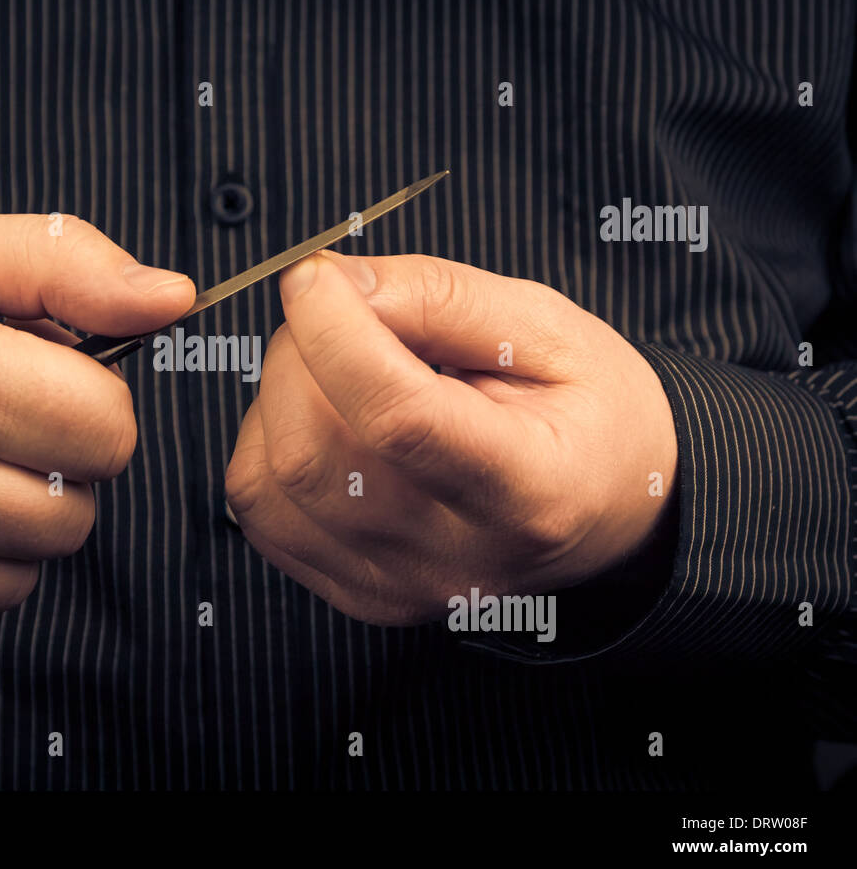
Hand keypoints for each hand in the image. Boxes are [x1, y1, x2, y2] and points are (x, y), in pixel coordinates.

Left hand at [224, 250, 676, 625]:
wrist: (609, 513)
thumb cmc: (587, 415)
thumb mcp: (549, 327)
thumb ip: (438, 296)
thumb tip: (330, 283)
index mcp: (528, 491)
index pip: (398, 420)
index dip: (336, 334)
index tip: (315, 276)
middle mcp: (452, 558)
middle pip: (313, 451)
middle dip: (299, 354)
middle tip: (344, 318)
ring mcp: (394, 586)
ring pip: (269, 479)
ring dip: (278, 398)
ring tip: (342, 371)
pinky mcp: (352, 592)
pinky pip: (259, 506)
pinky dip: (269, 442)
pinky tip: (325, 421)